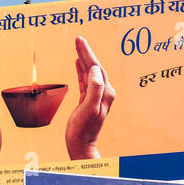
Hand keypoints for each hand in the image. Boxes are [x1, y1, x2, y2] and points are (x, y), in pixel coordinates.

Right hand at [66, 36, 114, 159]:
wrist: (80, 145)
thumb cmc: (83, 130)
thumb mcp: (89, 108)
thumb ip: (94, 89)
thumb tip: (96, 70)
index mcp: (105, 93)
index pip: (97, 68)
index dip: (88, 53)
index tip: (80, 40)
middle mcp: (103, 93)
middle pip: (95, 67)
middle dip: (86, 52)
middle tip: (78, 38)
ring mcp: (96, 97)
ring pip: (90, 73)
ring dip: (84, 59)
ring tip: (78, 46)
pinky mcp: (88, 101)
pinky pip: (85, 81)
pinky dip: (82, 70)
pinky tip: (79, 63)